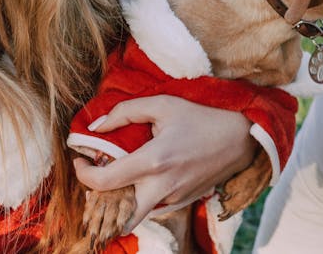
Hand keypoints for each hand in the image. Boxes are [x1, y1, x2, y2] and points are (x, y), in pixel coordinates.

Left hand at [72, 94, 257, 231]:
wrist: (242, 138)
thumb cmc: (203, 117)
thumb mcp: (164, 104)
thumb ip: (125, 112)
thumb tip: (96, 126)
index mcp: (154, 162)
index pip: (103, 182)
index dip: (83, 174)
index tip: (81, 161)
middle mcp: (162, 187)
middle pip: (118, 218)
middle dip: (100, 205)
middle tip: (97, 182)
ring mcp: (174, 199)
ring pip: (135, 215)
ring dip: (121, 202)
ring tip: (119, 179)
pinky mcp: (183, 203)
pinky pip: (153, 208)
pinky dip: (142, 198)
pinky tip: (145, 178)